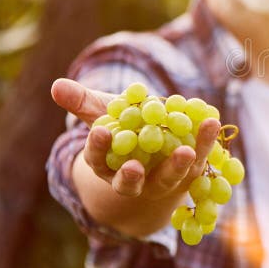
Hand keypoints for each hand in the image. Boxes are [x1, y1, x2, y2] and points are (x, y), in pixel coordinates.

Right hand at [51, 78, 220, 199]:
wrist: (157, 147)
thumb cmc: (125, 128)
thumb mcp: (105, 113)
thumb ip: (83, 102)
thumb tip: (56, 85)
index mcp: (108, 165)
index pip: (98, 160)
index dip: (98, 148)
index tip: (100, 133)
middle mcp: (135, 179)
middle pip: (130, 182)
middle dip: (131, 176)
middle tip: (135, 166)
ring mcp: (164, 180)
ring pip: (169, 178)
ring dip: (178, 165)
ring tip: (186, 151)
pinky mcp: (190, 173)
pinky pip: (199, 160)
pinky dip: (205, 142)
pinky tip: (212, 121)